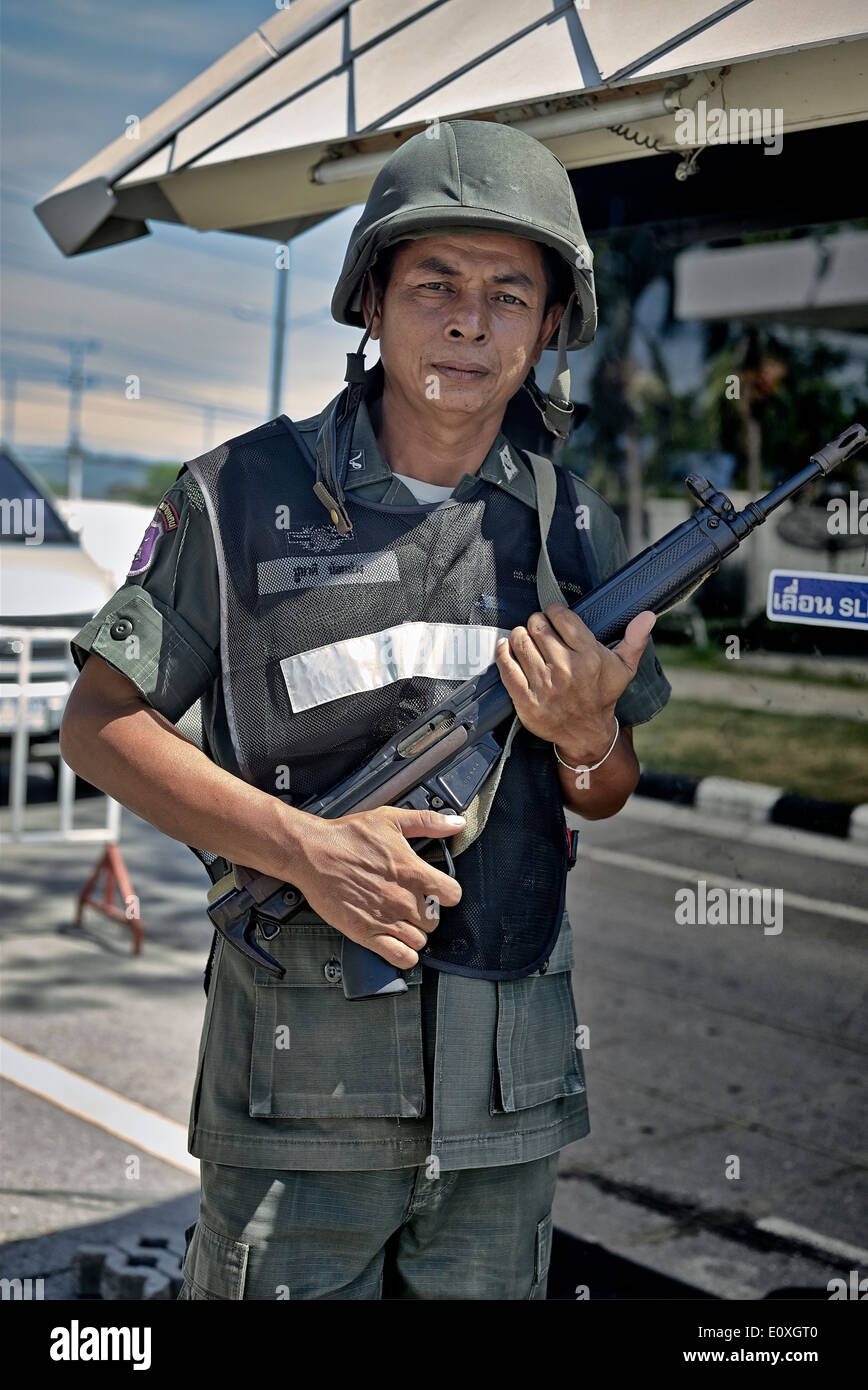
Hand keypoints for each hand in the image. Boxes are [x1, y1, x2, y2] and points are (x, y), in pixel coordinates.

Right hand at [292, 806, 464, 968]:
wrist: (311, 854)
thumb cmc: (347, 836)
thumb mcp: (390, 819)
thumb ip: (427, 822)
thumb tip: (456, 823)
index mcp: (412, 871)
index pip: (452, 895)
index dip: (447, 892)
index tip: (438, 890)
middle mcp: (402, 899)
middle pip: (435, 920)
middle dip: (427, 912)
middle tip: (413, 903)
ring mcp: (385, 919)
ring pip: (420, 940)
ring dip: (415, 932)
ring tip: (403, 921)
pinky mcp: (366, 934)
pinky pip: (401, 957)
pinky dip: (405, 954)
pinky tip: (398, 941)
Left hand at [494, 604, 655, 763]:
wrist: (586, 732)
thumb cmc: (602, 695)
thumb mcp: (624, 668)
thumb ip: (635, 640)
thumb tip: (648, 616)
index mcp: (590, 657)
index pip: (563, 617)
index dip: (554, 611)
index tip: (553, 614)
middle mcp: (567, 670)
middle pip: (538, 626)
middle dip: (536, 622)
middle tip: (538, 628)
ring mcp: (545, 686)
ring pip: (521, 642)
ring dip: (520, 635)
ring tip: (525, 638)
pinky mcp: (526, 700)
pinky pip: (506, 667)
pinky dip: (503, 653)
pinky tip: (507, 648)